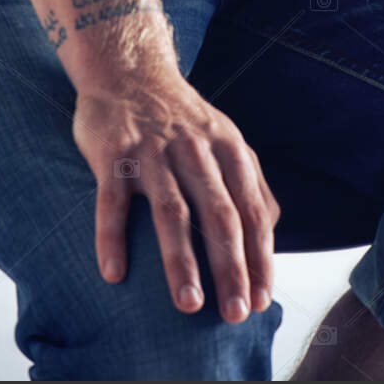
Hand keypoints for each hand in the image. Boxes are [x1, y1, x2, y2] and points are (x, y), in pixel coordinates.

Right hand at [72, 55, 279, 322]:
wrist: (130, 69)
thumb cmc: (181, 118)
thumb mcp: (225, 139)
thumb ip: (248, 181)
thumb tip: (270, 231)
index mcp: (229, 149)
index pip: (252, 210)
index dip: (259, 256)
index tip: (262, 299)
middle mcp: (195, 149)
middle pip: (219, 214)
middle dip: (230, 267)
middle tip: (235, 313)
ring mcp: (154, 151)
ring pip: (171, 210)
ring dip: (181, 260)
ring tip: (188, 303)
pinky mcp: (114, 152)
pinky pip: (112, 200)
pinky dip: (112, 236)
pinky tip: (113, 273)